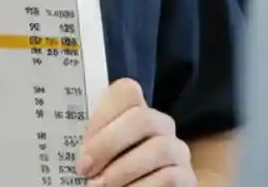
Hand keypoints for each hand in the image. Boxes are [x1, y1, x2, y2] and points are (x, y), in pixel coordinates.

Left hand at [76, 78, 194, 185]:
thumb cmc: (108, 173)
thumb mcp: (98, 156)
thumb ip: (91, 146)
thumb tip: (80, 153)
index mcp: (135, 111)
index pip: (127, 91)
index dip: (103, 114)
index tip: (82, 144)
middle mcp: (161, 125)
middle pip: (142, 118)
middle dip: (108, 144)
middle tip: (85, 169)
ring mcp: (177, 150)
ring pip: (159, 148)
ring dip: (124, 170)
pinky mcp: (187, 177)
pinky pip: (170, 177)